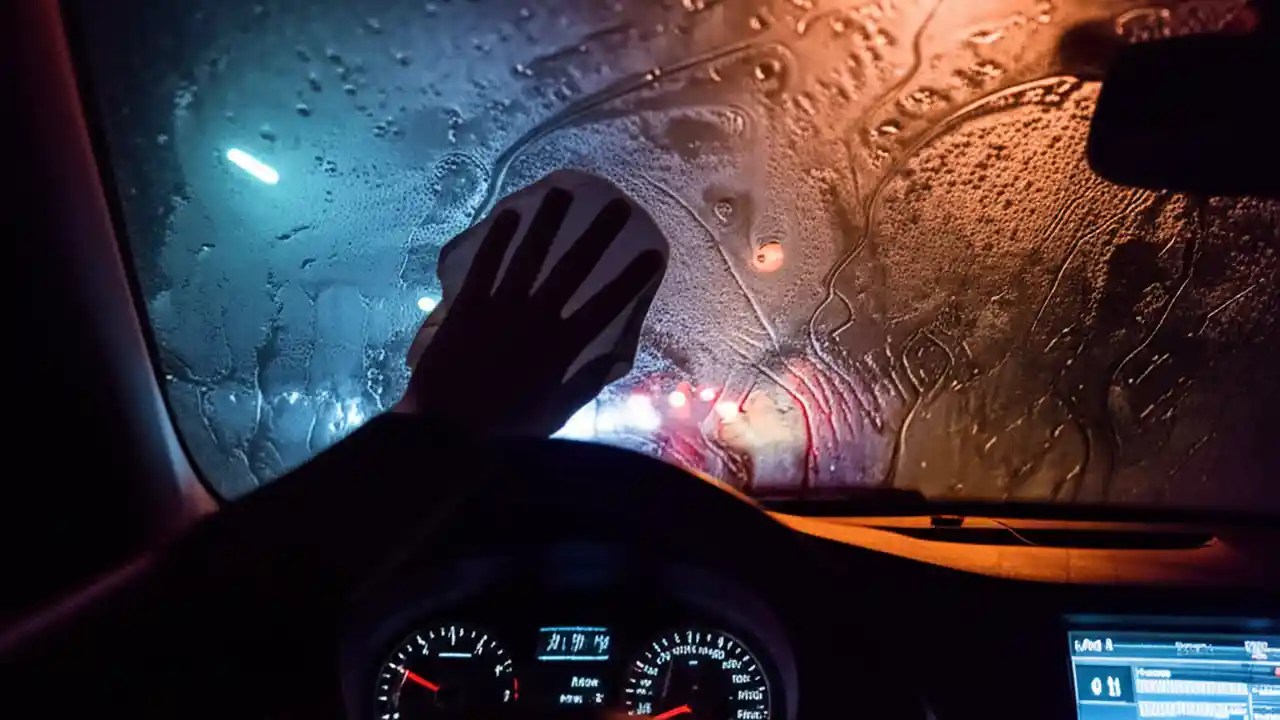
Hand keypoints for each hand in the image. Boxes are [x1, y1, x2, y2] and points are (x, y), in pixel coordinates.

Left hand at [400, 187, 665, 436]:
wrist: (446, 432)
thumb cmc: (504, 431)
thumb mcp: (555, 414)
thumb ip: (584, 384)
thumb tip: (614, 360)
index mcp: (562, 347)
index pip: (606, 305)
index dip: (631, 278)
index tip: (652, 253)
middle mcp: (536, 318)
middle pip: (573, 269)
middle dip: (598, 235)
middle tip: (618, 207)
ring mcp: (500, 307)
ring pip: (529, 255)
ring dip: (548, 223)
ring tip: (563, 192)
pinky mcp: (467, 305)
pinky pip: (486, 265)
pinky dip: (498, 239)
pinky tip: (510, 215)